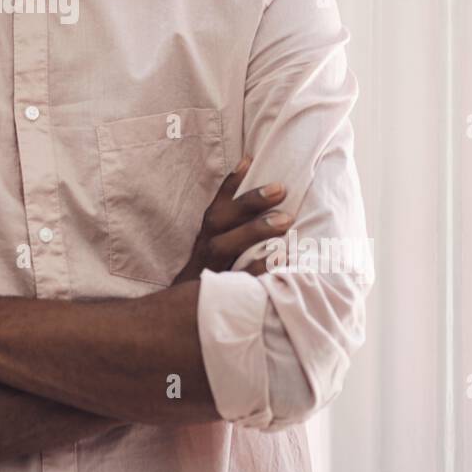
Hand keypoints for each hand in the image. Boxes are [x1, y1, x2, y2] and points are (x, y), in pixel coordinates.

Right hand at [173, 154, 291, 284]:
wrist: (185, 311)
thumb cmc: (211, 271)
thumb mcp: (216, 245)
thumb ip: (235, 222)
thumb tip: (259, 189)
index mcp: (208, 234)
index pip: (218, 204)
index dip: (231, 182)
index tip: (250, 160)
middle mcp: (206, 246)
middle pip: (221, 220)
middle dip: (249, 203)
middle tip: (280, 189)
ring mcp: (212, 268)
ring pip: (226, 245)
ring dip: (255, 231)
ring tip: (286, 220)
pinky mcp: (221, 290)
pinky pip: (239, 278)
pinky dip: (259, 268)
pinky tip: (282, 259)